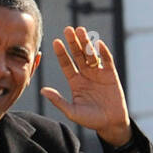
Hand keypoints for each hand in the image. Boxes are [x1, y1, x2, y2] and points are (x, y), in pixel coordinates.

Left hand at [40, 27, 131, 145]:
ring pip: (91, 54)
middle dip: (73, 42)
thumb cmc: (90, 120)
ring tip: (81, 30)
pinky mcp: (111, 74)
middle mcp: (85, 74)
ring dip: (86, 43)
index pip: (66, 64)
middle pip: (78, 55)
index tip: (56, 42)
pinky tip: (98, 44)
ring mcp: (98, 73)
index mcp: (75, 82)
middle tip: (68, 29)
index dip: (61, 53)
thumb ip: (58, 100)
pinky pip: (107, 60)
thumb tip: (42, 90)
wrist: (111, 123)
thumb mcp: (72, 111)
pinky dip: (103, 52)